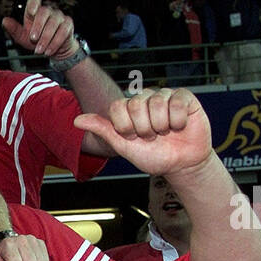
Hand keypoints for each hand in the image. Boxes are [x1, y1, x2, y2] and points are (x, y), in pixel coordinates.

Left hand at [3, 0, 77, 59]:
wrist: (52, 50)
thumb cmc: (37, 40)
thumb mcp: (23, 37)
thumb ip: (14, 29)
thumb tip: (4, 21)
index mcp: (36, 11)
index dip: (33, 3)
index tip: (31, 13)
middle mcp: (48, 11)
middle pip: (44, 11)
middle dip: (38, 26)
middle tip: (33, 39)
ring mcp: (59, 16)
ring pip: (54, 22)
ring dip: (45, 38)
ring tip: (39, 50)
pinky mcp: (68, 25)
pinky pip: (63, 31)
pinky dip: (54, 43)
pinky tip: (48, 51)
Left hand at [73, 88, 211, 175]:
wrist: (181, 165)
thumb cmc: (153, 156)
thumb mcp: (123, 146)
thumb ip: (102, 130)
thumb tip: (76, 120)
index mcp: (129, 108)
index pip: (118, 107)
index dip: (125, 127)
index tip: (133, 138)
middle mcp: (145, 98)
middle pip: (136, 104)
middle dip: (144, 128)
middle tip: (152, 137)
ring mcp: (165, 96)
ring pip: (157, 103)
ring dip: (161, 126)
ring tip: (166, 133)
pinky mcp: (184, 97)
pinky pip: (176, 102)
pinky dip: (178, 120)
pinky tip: (180, 126)